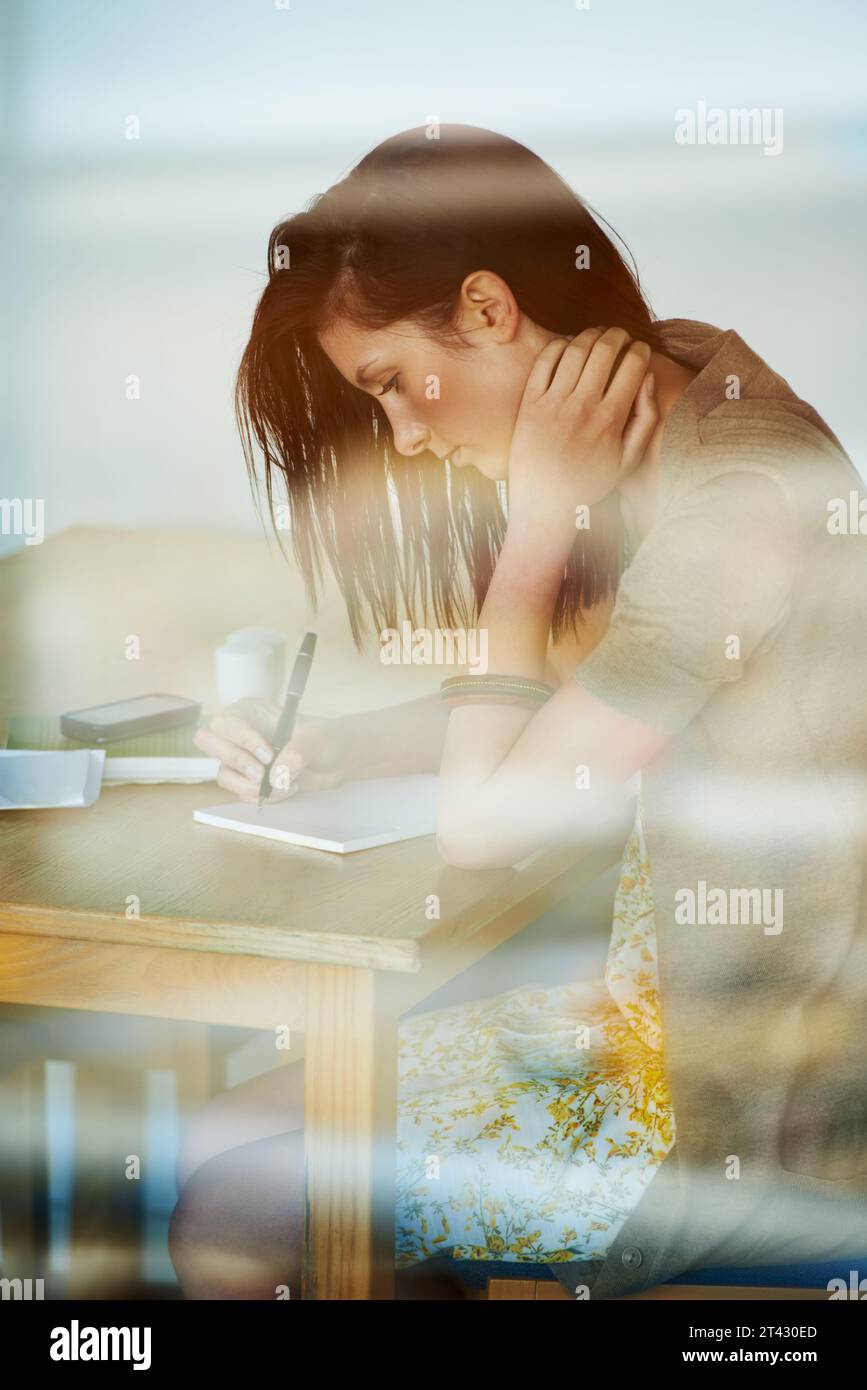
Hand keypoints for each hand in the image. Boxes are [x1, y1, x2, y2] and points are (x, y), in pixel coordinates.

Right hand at [193, 696, 349, 803]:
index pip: (226, 722)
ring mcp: (242, 758)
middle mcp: (239, 732)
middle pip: (208, 741)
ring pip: (223, 773)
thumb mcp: (316, 739)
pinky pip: (240, 793)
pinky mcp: (249, 780)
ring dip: (250, 785)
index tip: (269, 755)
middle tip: (262, 773)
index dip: (242, 740)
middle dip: (236, 761)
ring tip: (283, 786)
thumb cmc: (326, 738)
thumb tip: (274, 777)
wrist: (339, 760)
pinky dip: (261, 797)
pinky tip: (286, 790)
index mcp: (250, 711)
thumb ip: (296, 753)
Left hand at [506, 325, 657, 540]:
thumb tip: (649, 379)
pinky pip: (545, 361)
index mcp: (610, 419)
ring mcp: (553, 403)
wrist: (544, 505)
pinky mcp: (530, 404)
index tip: (641, 350)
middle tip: (620, 336)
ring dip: (590, 335)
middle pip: (605, 349)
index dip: (641, 350)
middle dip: (618, 335)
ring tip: (597, 336)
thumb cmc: (589, 483)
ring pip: (576, 349)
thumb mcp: (628, 460)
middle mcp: (582, 407)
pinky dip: (559, 345)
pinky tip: (568, 347)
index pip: (633, 365)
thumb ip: (646, 420)